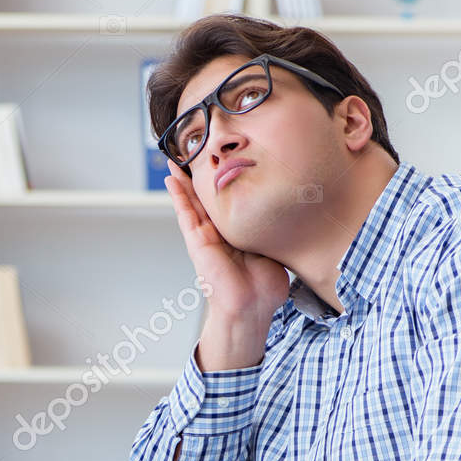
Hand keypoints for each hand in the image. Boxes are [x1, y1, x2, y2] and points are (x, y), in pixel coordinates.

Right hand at [165, 167, 289, 370]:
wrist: (251, 307)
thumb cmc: (263, 287)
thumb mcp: (272, 247)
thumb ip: (272, 228)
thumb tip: (290, 209)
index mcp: (236, 233)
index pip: (227, 202)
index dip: (223, 181)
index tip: (222, 160)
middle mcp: (219, 233)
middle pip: (206, 198)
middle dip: (199, 176)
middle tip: (193, 152)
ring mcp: (206, 237)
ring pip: (192, 202)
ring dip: (182, 180)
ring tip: (175, 159)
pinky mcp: (197, 243)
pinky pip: (185, 214)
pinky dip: (177, 196)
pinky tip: (170, 179)